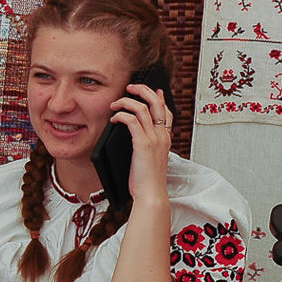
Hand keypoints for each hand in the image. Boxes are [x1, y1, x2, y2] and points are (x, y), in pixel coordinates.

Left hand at [112, 83, 172, 208]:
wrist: (151, 195)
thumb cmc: (147, 181)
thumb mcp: (151, 160)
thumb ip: (148, 147)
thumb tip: (137, 137)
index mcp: (165, 139)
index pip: (167, 112)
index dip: (161, 99)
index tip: (154, 90)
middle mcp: (162, 136)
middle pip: (157, 103)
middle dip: (143, 90)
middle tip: (131, 87)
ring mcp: (154, 139)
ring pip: (143, 108)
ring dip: (126, 101)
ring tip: (116, 103)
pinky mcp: (143, 143)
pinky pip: (132, 120)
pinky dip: (121, 115)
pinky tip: (114, 119)